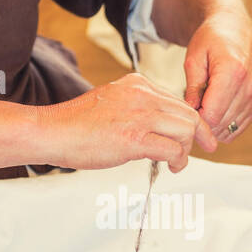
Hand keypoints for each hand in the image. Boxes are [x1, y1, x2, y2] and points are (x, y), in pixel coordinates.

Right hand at [41, 72, 216, 172]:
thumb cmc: (78, 124)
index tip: (198, 135)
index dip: (191, 121)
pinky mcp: (135, 138)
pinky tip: (171, 167)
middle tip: (191, 153)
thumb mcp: (113, 103)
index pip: (178, 101)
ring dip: (186, 150)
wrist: (53, 131)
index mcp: (138, 84)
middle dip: (196, 136)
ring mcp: (140, 115)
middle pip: (189, 114)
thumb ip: (137, 108)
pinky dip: (178, 161)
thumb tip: (158, 127)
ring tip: (176, 163)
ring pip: (186, 130)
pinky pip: (173, 149)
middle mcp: (143, 94)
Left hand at [182, 6, 251, 143]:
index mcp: (232, 72)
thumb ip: (192, 86)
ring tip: (205, 102)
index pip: (211, 115)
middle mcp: (248, 87)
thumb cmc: (210, 41)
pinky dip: (222, 125)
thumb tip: (192, 111)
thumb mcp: (194, 58)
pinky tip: (215, 108)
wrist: (234, 30)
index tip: (187, 104)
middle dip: (202, 120)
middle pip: (219, 125)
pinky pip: (236, 130)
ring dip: (212, 123)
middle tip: (194, 102)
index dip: (195, 116)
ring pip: (228, 130)